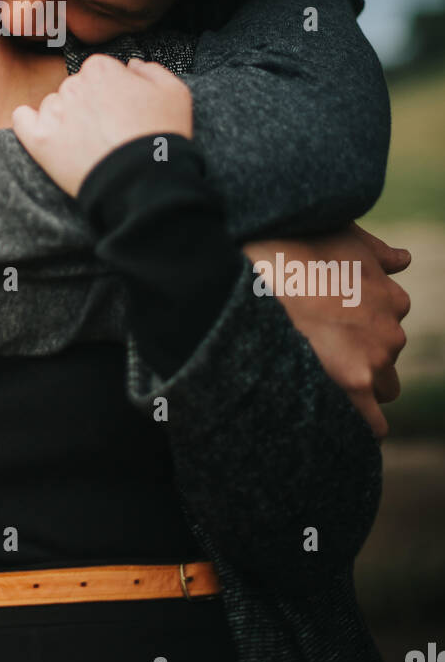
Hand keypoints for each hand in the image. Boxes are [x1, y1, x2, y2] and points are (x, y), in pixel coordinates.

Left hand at [11, 55, 192, 195]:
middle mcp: (73, 84)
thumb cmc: (162, 136)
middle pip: (75, 88)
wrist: (143, 182)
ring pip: (53, 106)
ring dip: (65, 118)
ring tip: (87, 144)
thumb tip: (131, 65)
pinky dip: (30, 124)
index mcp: (101, 69)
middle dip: (88, 105)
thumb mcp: (174, 92)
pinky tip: (45, 134)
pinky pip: (22, 121)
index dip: (112, 92)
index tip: (121, 111)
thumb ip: (150, 70)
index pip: (99, 72)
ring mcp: (54, 113)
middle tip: (108, 131)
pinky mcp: (39, 141)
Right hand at [243, 223, 410, 439]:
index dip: (358, 326)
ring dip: (361, 387)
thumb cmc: (295, 245)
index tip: (329, 323)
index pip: (389, 323)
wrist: (258, 270)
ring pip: (384, 389)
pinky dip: (360, 424)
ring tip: (319, 375)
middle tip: (318, 347)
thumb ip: (376, 251)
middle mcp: (392, 330)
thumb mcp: (343, 236)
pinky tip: (334, 418)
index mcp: (392, 298)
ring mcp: (375, 359)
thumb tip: (403, 259)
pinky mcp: (356, 385)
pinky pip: (374, 425)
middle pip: (386, 358)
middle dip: (361, 355)